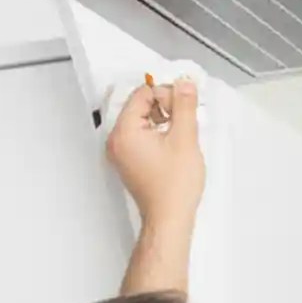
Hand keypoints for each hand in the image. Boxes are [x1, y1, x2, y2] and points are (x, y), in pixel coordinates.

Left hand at [106, 79, 204, 226]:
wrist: (169, 218)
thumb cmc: (174, 186)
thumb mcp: (185, 138)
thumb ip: (184, 105)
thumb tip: (184, 83)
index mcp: (124, 132)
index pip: (142, 94)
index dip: (166, 94)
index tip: (183, 105)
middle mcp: (116, 141)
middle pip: (139, 106)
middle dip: (165, 106)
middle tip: (184, 119)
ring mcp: (121, 152)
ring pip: (141, 120)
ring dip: (163, 119)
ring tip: (181, 134)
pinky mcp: (129, 161)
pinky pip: (141, 136)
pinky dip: (158, 133)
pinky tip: (174, 144)